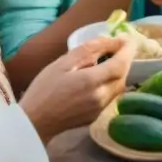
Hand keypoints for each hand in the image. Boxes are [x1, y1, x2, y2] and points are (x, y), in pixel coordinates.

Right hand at [19, 36, 135, 143]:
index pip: (122, 63)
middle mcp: (102, 96)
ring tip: (105, 62)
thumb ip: (89, 50)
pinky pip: (111, 96)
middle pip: (123, 74)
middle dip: (123, 59)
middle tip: (114, 48)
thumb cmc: (43, 89)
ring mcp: (101, 108)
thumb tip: (111, 40)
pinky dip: (110, 84)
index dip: (128, 49)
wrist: (33, 123)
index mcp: (92, 81)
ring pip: (119, 86)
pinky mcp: (97, 116)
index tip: (127, 38)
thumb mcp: (63, 63)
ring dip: (117, 72)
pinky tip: (96, 80)